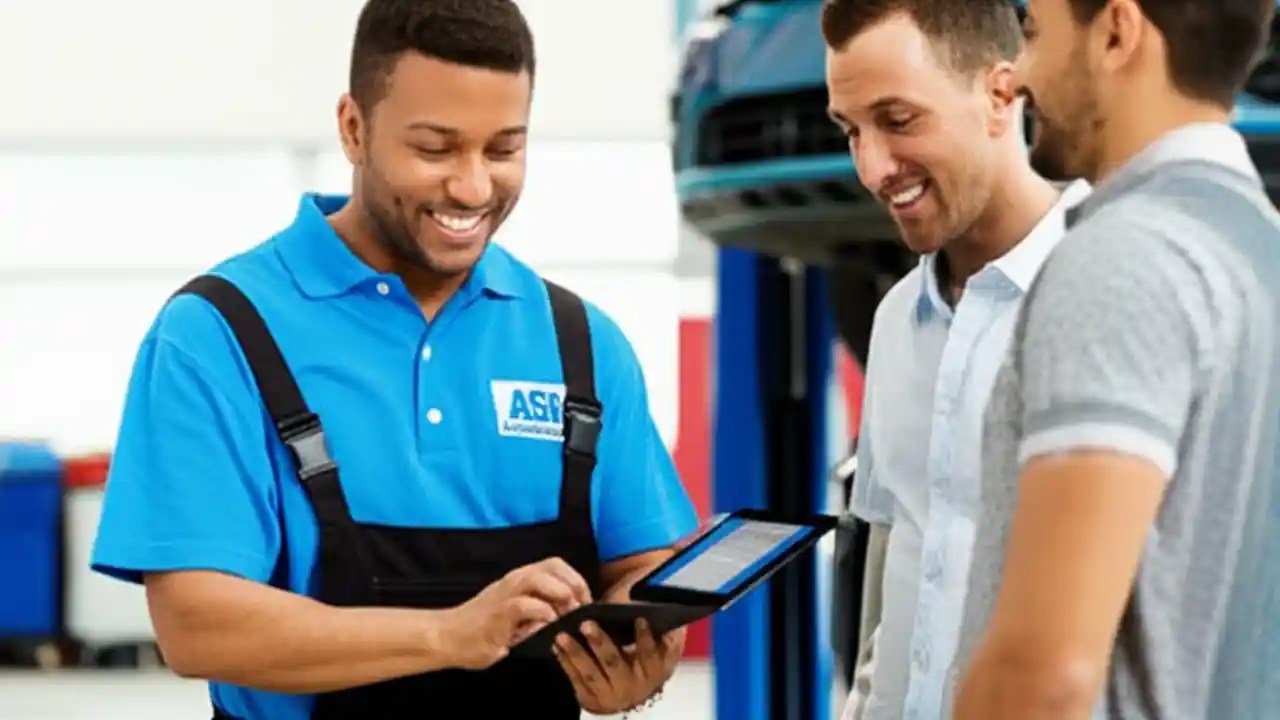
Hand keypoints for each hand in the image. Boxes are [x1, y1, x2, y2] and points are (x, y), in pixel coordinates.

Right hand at [442, 557, 591, 669]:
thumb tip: (567, 617)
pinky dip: (542, 613)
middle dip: (574, 585)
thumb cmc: (482, 629)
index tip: (585, 602)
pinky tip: (548, 626)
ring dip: (560, 595)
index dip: (576, 580)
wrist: (447, 637)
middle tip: (581, 608)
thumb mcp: (516, 617)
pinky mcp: (498, 612)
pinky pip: (525, 605)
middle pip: (553, 566)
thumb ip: (538, 612)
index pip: (555, 565)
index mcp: (520, 579)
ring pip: (539, 578)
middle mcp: (514, 581)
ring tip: (568, 614)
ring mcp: (504, 594)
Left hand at [553, 618, 683, 714]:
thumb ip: (657, 628)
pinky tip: (556, 647)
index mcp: (654, 670)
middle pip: (615, 663)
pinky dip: (565, 663)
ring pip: (591, 674)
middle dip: (600, 643)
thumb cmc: (645, 657)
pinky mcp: (591, 699)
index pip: (650, 654)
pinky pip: (576, 681)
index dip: (645, 638)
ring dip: (576, 653)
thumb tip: (648, 606)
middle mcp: (633, 686)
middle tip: (586, 624)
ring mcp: (611, 695)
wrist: (632, 691)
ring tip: (562, 635)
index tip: (639, 618)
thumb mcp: (659, 645)